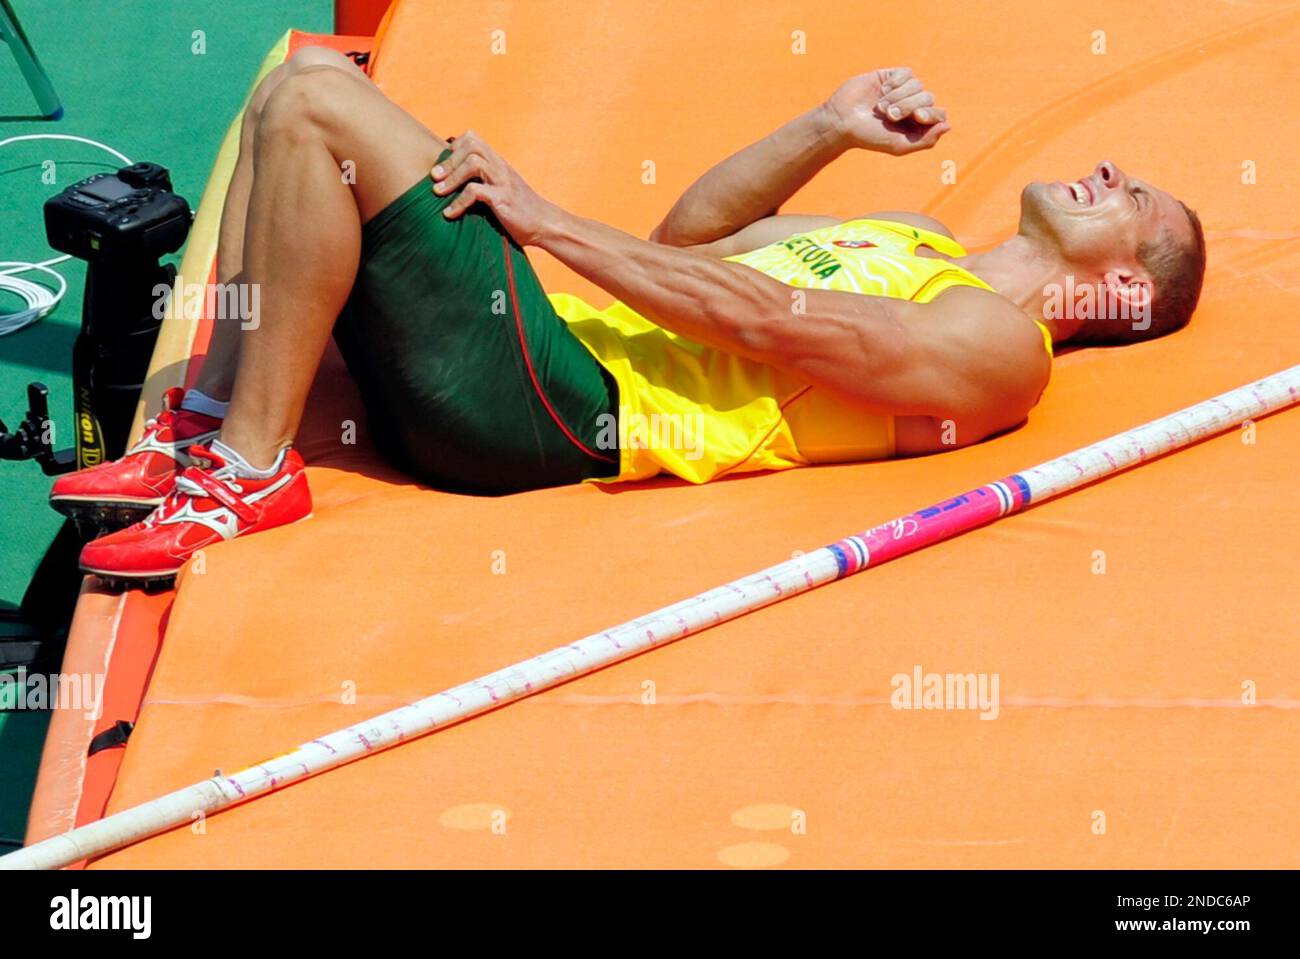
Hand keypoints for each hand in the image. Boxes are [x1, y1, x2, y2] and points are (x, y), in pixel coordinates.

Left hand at [431, 131, 557, 245]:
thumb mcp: (500, 189)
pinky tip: (450, 214)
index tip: (443, 166)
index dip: (454, 148)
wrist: (545, 225)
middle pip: (472, 145)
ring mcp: (503, 182)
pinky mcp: (503, 199)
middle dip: (449, 160)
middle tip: (434, 178)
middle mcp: (501, 167)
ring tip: (438, 192)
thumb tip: (453, 184)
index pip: (473, 138)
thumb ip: (483, 182)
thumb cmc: (519, 211)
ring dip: (452, 177)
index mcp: (498, 163)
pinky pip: (476, 192)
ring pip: (473, 163)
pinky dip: (458, 202)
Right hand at [824, 68, 949, 155]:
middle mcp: (913, 106)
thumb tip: (948, 125)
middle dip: (909, 106)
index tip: (916, 117)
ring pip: (917, 85)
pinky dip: (895, 83)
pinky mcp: (892, 76)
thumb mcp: (899, 145)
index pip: (939, 114)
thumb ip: (926, 140)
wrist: (842, 121)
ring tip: (880, 107)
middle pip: (928, 98)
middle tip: (889, 116)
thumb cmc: (869, 137)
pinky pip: (906, 73)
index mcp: (917, 125)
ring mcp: (903, 90)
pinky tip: (882, 91)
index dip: (931, 113)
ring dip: (898, 97)